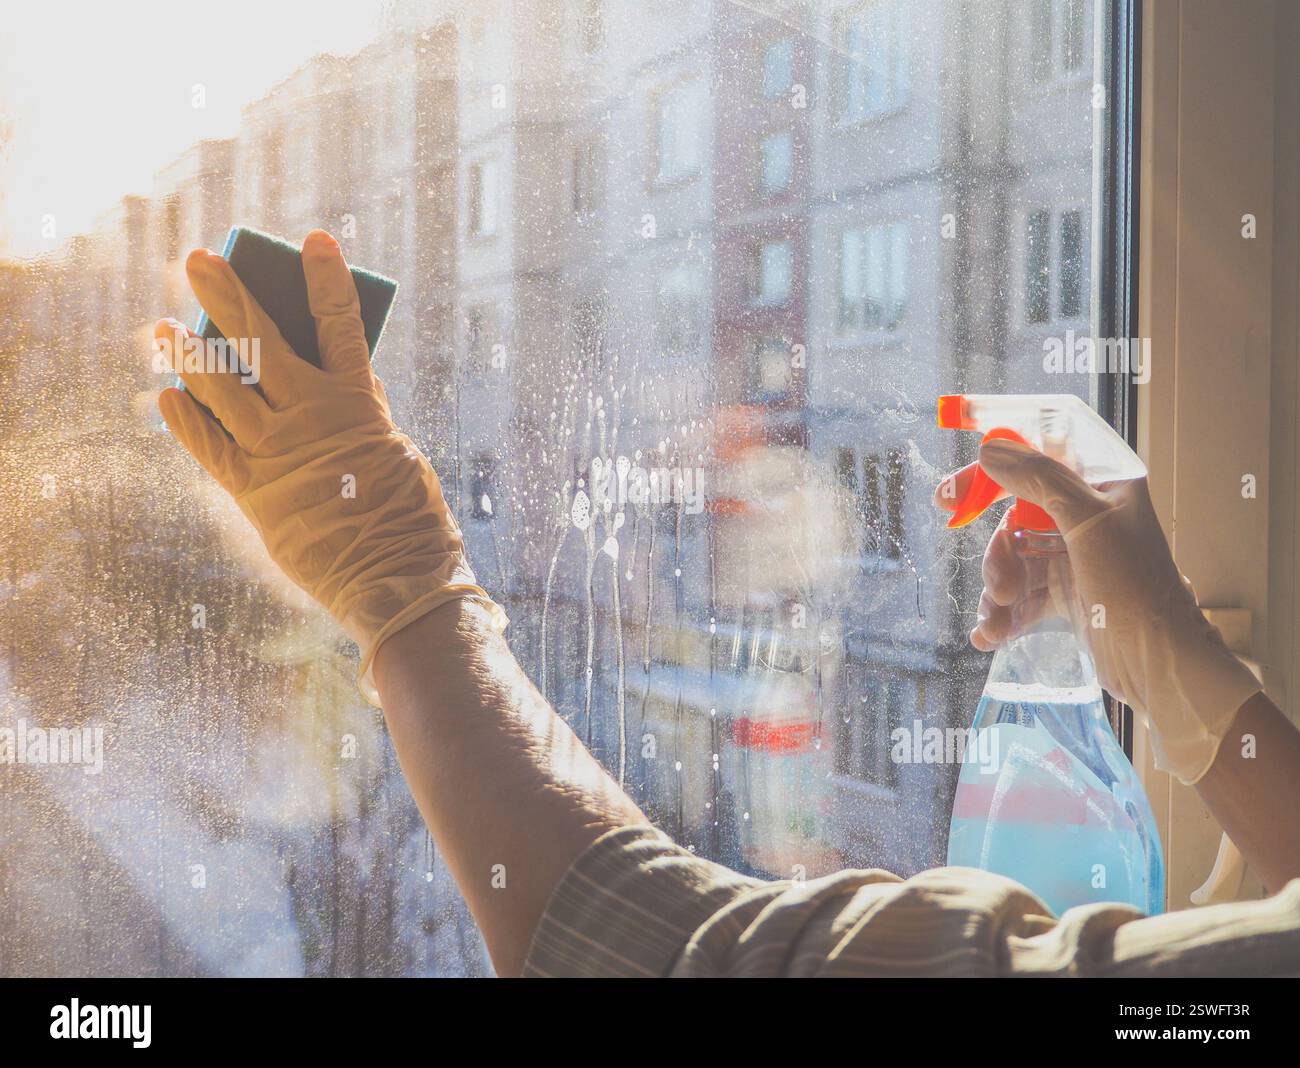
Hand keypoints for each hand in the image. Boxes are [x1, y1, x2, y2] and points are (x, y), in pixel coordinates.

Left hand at [155, 229, 503, 703]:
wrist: (395, 580)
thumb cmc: (409, 518)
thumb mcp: (394, 451)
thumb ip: (358, 413)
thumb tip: (324, 387)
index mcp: (358, 402)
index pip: (340, 323)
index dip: (325, 278)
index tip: (313, 238)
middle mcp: (311, 418)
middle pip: (260, 342)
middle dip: (226, 294)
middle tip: (197, 257)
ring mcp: (278, 454)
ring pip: (221, 389)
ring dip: (187, 352)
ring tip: (161, 324)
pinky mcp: (254, 493)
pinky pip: (209, 448)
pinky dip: (186, 421)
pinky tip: (166, 394)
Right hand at [936, 437, 1259, 783]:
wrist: (1159, 664)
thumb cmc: (1135, 587)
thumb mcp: (1089, 521)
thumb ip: (1040, 478)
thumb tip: (991, 448)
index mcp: (1101, 486)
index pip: (1036, 459)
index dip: (990, 472)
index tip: (950, 496)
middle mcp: (1085, 516)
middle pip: (1015, 517)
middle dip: (999, 554)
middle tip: (997, 585)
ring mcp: (1073, 557)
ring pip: (1014, 559)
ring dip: (999, 591)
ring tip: (999, 622)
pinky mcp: (1065, 595)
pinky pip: (1021, 593)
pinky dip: (1003, 614)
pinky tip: (989, 635)